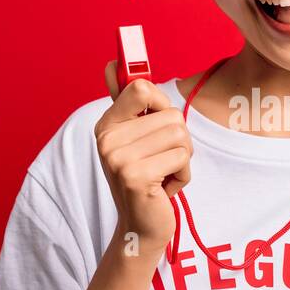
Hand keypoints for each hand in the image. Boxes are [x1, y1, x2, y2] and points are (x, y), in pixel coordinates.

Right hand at [96, 60, 192, 257]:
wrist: (141, 226)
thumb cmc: (145, 178)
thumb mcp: (135, 138)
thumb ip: (127, 101)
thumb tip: (113, 63)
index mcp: (107, 124)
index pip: (140, 86)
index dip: (161, 104)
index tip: (157, 123)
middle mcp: (107, 139)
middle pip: (171, 114)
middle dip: (179, 140)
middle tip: (161, 160)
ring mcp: (118, 158)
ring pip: (180, 135)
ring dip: (182, 158)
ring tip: (163, 173)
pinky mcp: (135, 177)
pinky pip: (182, 158)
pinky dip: (182, 175)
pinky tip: (164, 188)